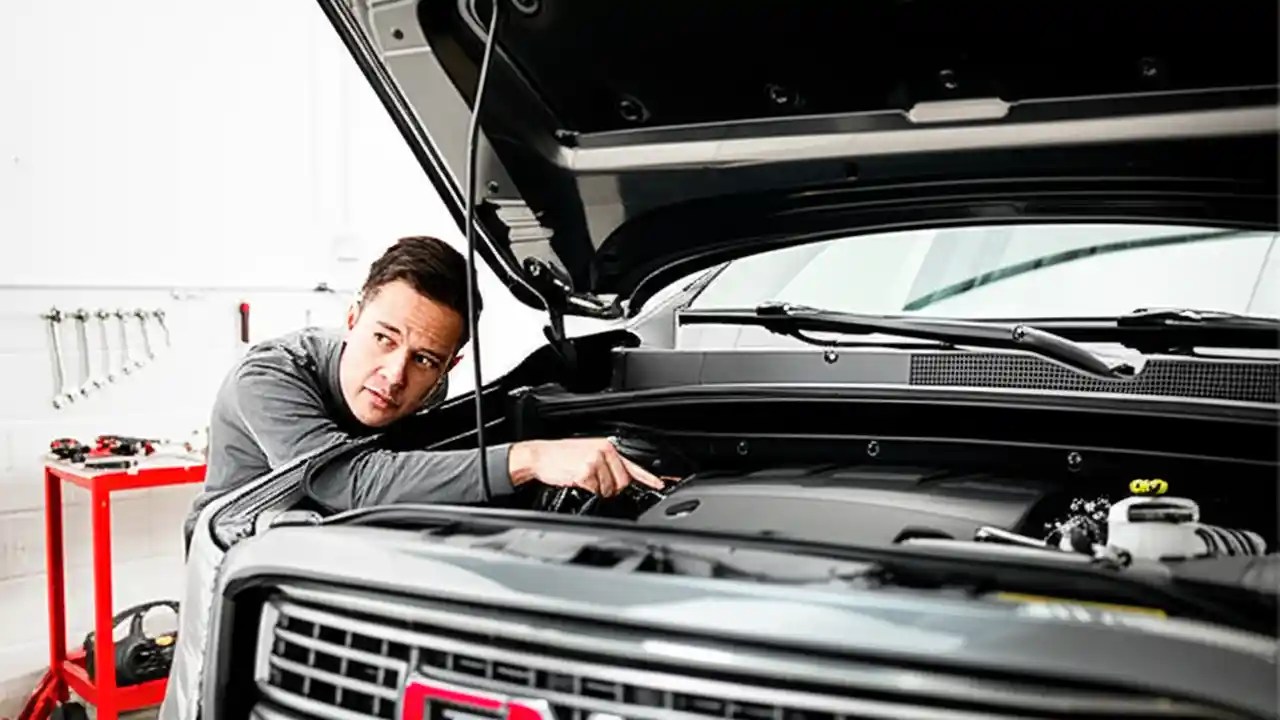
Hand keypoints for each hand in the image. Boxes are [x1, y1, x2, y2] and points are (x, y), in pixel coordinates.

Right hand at [508, 438, 666, 497]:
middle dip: (612, 488)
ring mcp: (595, 462)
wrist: (539, 455)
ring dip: (597, 491)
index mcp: (606, 446)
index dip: (649, 477)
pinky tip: (577, 481)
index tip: (661, 484)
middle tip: (595, 482)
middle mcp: (604, 452)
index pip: (633, 465)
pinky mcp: (585, 473)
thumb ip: (607, 464)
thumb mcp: (587, 453)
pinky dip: (587, 491)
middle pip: (622, 482)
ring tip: (583, 479)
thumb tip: (622, 480)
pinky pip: (595, 492)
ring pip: (609, 490)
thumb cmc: (560, 456)